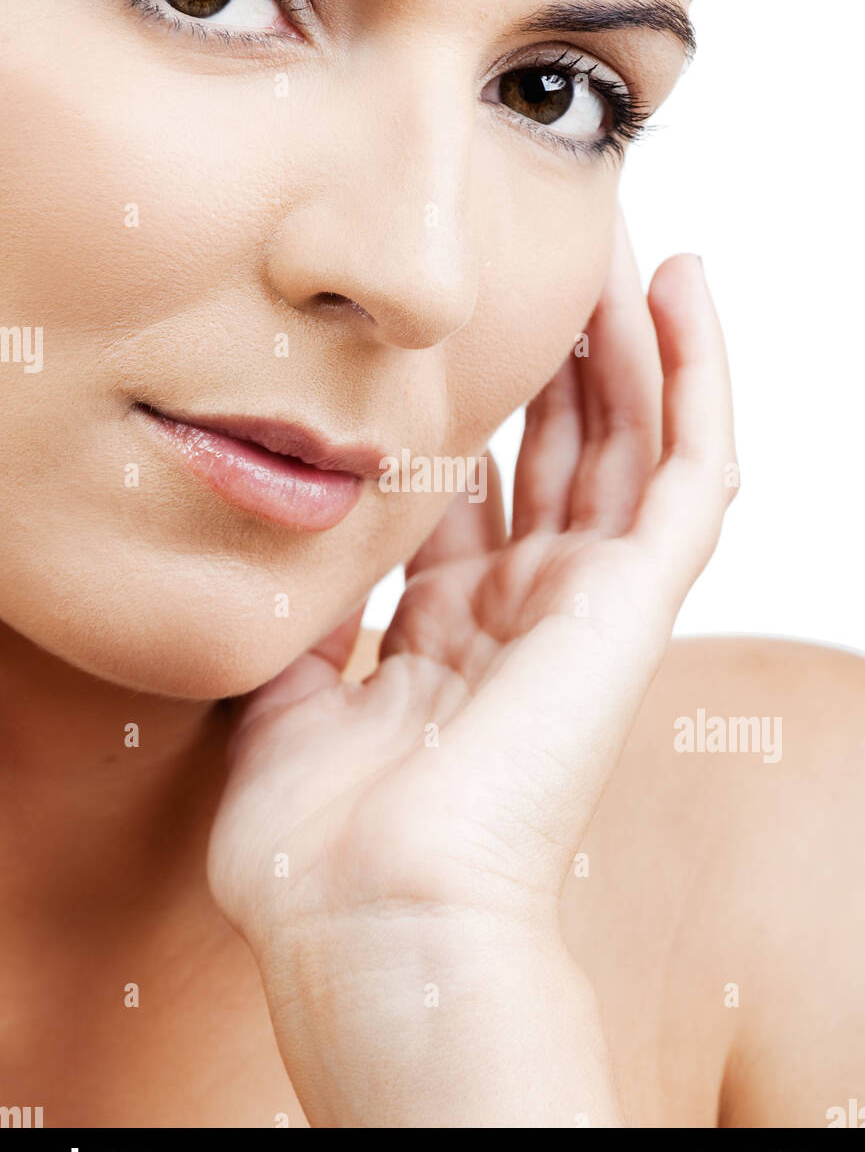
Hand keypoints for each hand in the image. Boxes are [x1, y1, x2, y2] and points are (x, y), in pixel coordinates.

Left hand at [207, 215, 736, 1124]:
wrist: (369, 912)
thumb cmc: (320, 842)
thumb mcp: (286, 695)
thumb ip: (301, 611)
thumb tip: (289, 533)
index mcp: (452, 637)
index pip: (483, 494)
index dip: (480, 409)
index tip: (462, 330)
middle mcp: (529, 614)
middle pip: (563, 451)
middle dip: (561, 351)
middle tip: (555, 250)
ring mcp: (591, 605)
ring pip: (635, 440)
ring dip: (632, 337)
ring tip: (622, 240)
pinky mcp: (635, 601)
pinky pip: (692, 469)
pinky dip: (700, 376)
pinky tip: (684, 289)